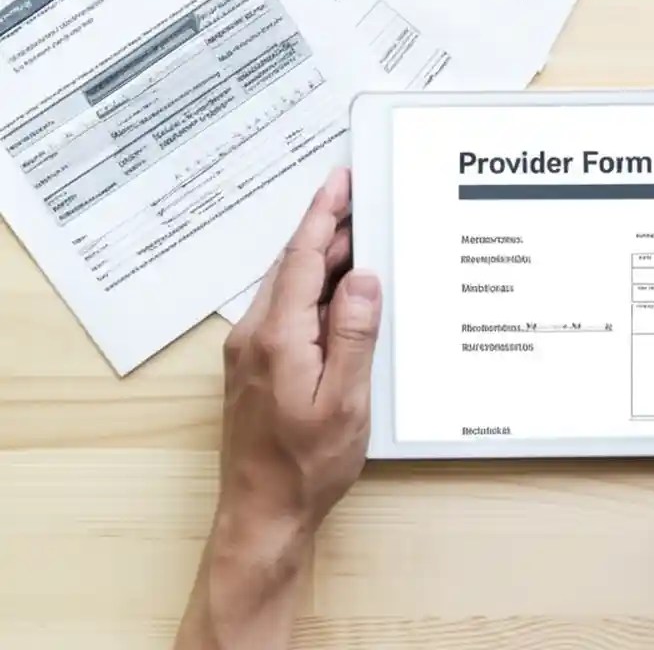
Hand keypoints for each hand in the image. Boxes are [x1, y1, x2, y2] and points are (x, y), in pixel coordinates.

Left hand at [175, 168, 382, 648]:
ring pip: (289, 288)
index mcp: (277, 337)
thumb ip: (353, 335)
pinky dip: (314, 292)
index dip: (323, 215)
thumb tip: (362, 279)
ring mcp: (251, 352)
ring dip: (321, 261)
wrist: (263, 512)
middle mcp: (255, 336)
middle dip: (327, 231)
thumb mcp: (344, 401)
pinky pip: (286, 312)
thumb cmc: (306, 466)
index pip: (301, 258)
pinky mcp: (256, 368)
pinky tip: (340, 297)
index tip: (340, 180)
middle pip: (293, 266)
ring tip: (359, 241)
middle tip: (363, 203)